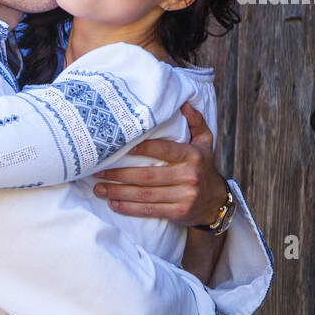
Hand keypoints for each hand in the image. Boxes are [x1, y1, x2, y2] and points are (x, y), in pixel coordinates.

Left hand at [90, 102, 228, 226]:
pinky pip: (149, 210)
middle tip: (98, 172)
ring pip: (145, 194)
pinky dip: (129, 208)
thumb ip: (195, 122)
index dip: (141, 149)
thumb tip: (183, 103)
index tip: (119, 149)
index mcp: (192, 155)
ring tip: (99, 189)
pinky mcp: (178, 212)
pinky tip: (113, 204)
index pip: (163, 150)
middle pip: (148, 175)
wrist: (216, 202)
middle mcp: (189, 175)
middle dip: (119, 175)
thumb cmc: (203, 167)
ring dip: (119, 193)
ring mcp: (184, 196)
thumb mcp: (205, 142)